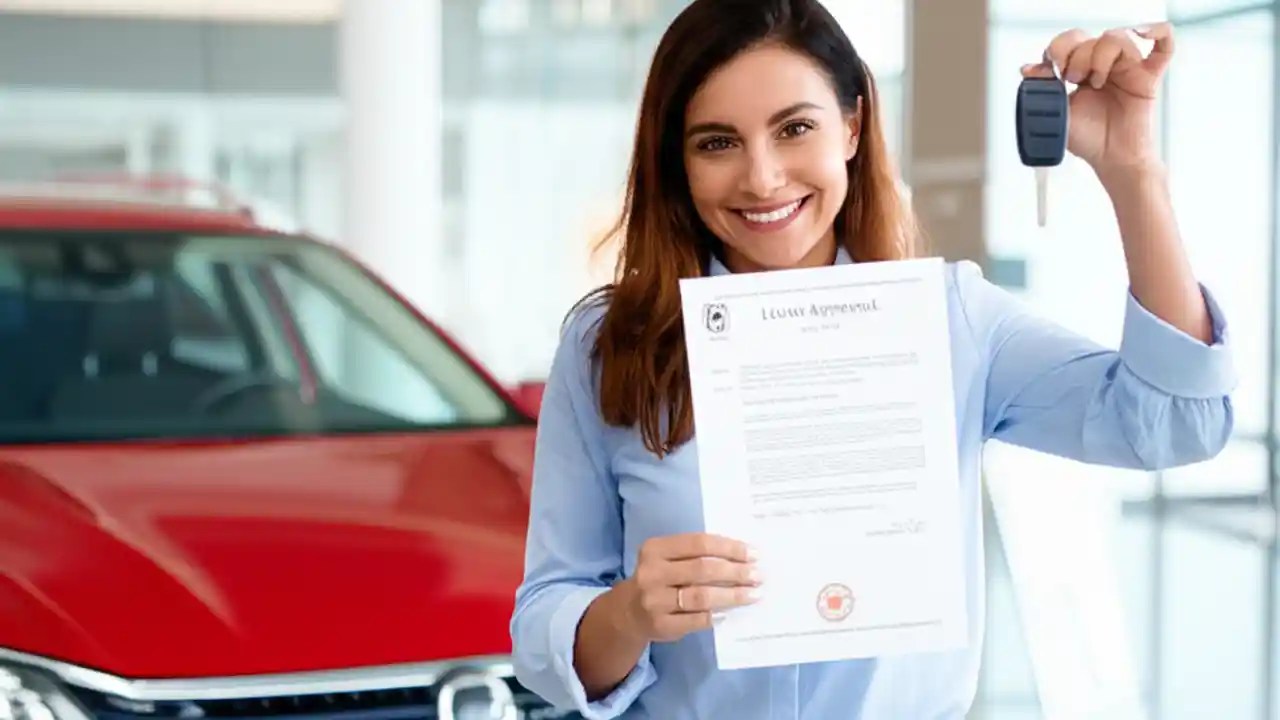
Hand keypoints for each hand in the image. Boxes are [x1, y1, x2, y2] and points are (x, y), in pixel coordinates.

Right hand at [624, 532, 761, 642]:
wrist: (629, 612)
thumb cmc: (660, 578)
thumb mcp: (668, 559)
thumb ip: (696, 555)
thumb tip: (743, 557)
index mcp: (655, 549)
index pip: (699, 544)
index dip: (729, 548)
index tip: (753, 554)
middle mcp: (652, 573)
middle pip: (702, 569)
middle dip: (735, 572)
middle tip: (758, 575)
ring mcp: (654, 601)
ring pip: (701, 596)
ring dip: (732, 595)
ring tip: (753, 594)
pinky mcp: (660, 625)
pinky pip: (696, 619)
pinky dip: (716, 616)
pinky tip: (731, 612)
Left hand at [1022, 22, 1174, 172]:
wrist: (1111, 158)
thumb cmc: (1088, 138)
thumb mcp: (1058, 113)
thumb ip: (1043, 89)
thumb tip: (1027, 68)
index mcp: (1080, 69)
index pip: (1069, 42)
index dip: (1060, 49)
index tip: (1055, 70)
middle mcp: (1103, 64)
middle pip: (1091, 38)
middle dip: (1077, 54)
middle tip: (1073, 79)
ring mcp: (1127, 68)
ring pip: (1118, 37)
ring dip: (1101, 55)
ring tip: (1097, 81)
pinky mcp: (1149, 76)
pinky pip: (1164, 44)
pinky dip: (1157, 32)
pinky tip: (1143, 36)